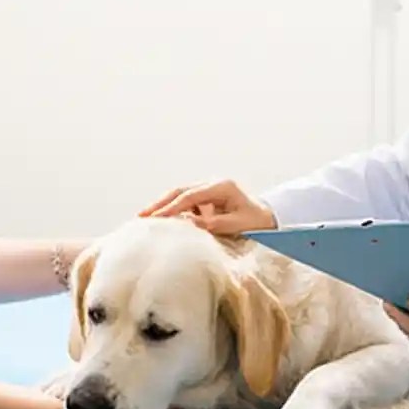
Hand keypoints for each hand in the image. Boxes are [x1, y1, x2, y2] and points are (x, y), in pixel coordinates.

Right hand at [138, 180, 276, 236]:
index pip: (190, 196)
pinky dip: (171, 209)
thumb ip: (216, 223)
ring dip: (162, 205)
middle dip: (160, 203)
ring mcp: (208, 189)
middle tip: (141, 216)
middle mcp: (212, 183)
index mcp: (222, 186)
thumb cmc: (256, 222)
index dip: (172, 208)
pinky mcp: (205, 197)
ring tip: (143, 218)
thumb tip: (191, 222)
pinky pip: (184, 201)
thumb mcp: (239, 225)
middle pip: (180, 191)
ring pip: (179, 194)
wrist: (267, 217)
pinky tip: (159, 219)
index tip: (156, 219)